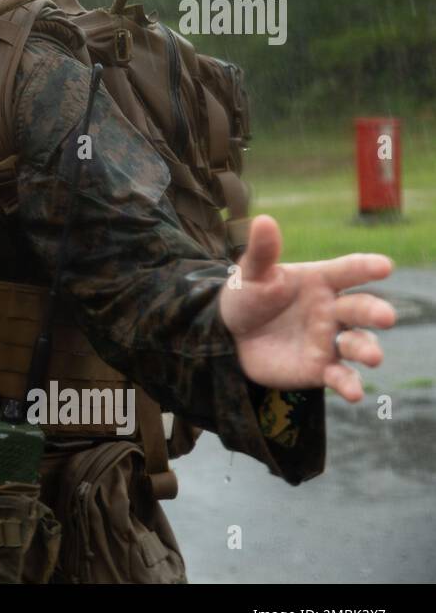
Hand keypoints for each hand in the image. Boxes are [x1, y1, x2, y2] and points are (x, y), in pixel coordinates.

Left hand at [219, 215, 395, 401]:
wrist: (228, 337)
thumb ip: (261, 251)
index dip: (366, 267)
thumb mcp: (250, 274)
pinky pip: (341, 376)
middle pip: (361, 308)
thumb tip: (264, 220)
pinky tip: (354, 392)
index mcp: (320, 280)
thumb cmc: (247, 298)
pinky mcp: (321, 368)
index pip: (349, 270)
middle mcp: (333, 309)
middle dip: (375, 312)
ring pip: (359, 343)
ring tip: (373, 357)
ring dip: (369, 349)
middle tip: (385, 317)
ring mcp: (330, 340)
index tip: (384, 266)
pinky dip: (350, 384)